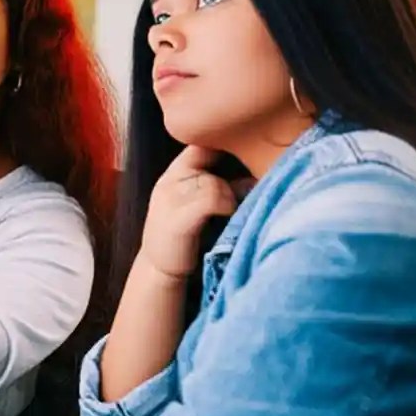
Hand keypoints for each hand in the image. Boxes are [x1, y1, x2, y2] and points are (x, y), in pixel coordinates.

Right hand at [138, 145, 237, 280]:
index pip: (198, 145)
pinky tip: (228, 217)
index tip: (244, 156)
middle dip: (232, 180)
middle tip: (240, 198)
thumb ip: (220, 187)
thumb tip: (256, 176)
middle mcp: (168, 182)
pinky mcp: (177, 218)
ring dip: (231, 197)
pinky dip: (227, 206)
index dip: (223, 146)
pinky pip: (212, 198)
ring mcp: (169, 199)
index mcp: (173, 175)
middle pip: (211, 164)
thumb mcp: (198, 204)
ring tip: (232, 213)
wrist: (159, 270)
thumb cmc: (187, 237)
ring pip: (214, 182)